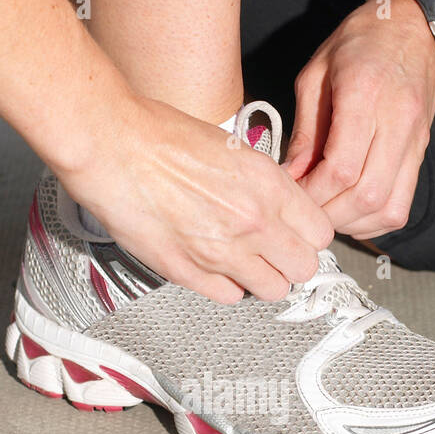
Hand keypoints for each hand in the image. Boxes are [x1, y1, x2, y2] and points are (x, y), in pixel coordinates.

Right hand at [57, 89, 333, 303]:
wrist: (113, 147)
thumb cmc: (162, 137)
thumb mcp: (233, 148)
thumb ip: (263, 184)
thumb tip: (280, 207)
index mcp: (268, 186)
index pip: (321, 233)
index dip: (308, 233)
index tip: (296, 231)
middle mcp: (253, 223)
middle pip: (304, 267)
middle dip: (291, 259)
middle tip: (274, 250)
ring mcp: (222, 252)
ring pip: (273, 290)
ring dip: (262, 277)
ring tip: (244, 261)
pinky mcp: (188, 272)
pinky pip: (230, 296)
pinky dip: (226, 285)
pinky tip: (214, 265)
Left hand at [283, 0, 434, 241]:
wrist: (415, 25)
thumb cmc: (361, 42)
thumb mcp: (316, 73)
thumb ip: (305, 129)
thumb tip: (291, 176)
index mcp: (366, 94)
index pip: (341, 168)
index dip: (311, 193)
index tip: (289, 194)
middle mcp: (398, 122)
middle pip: (366, 195)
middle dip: (328, 213)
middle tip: (303, 209)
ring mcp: (415, 142)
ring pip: (388, 208)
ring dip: (351, 222)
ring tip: (324, 212)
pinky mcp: (421, 153)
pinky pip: (401, 206)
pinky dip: (372, 220)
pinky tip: (349, 211)